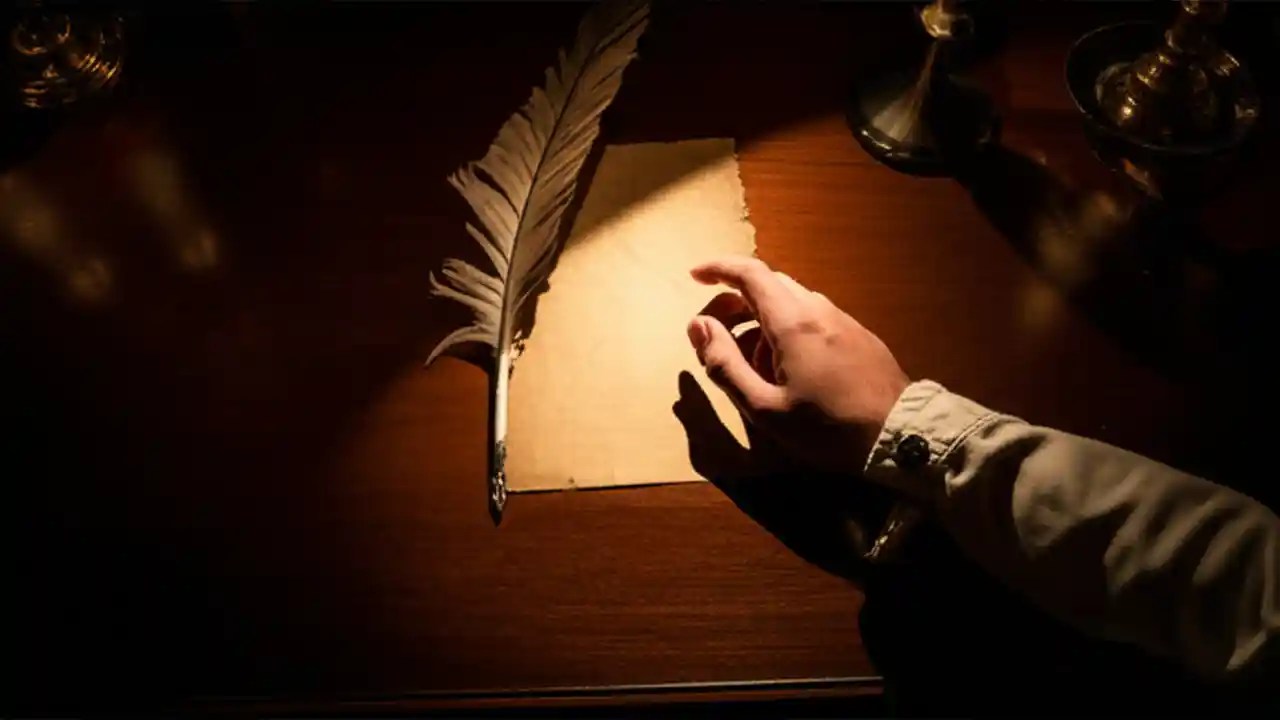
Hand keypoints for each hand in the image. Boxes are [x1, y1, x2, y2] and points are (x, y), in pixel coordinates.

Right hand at [686, 256, 909, 472]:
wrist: (899, 434)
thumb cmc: (827, 427)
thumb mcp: (764, 407)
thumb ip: (724, 365)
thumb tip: (698, 327)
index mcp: (793, 321)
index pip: (750, 273)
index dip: (718, 269)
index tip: (694, 276)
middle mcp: (818, 309)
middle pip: (768, 285)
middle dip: (734, 302)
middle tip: (715, 336)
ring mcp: (842, 320)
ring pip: (791, 303)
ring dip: (761, 321)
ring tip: (750, 366)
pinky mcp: (858, 335)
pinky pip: (813, 318)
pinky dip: (787, 331)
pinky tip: (787, 370)